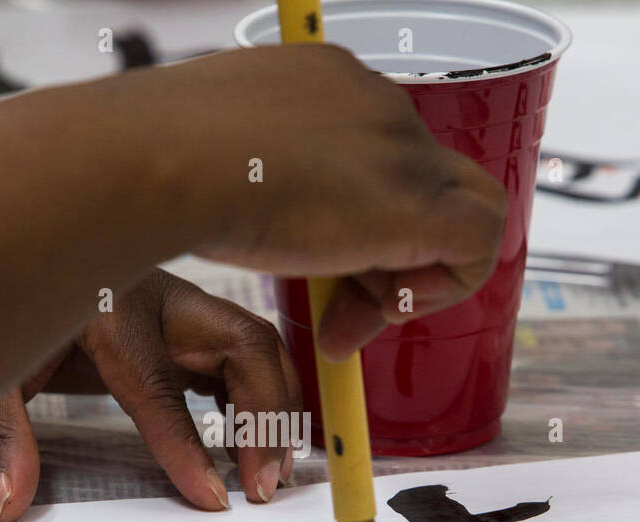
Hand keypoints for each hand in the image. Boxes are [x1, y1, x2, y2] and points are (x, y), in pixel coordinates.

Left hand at [0, 269, 300, 521]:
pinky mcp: (182, 318)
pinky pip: (240, 351)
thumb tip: (9, 503)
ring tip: (270, 470)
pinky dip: (259, 393)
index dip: (187, 445)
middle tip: (263, 486)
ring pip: (254, 344)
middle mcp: (154, 295)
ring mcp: (176, 302)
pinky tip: (251, 439)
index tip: (210, 498)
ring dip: (275, 405)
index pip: (158, 383)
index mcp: (104, 305)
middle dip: (266, 415)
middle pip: (241, 344)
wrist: (3, 254)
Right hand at [149, 45, 507, 359]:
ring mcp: (401, 149)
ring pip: (456, 212)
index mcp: (323, 85)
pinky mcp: (417, 202)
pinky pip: (480, 240)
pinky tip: (384, 311)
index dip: (352, 225)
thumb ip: (246, 178)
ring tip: (355, 319)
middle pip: (413, 189)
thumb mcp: (209, 160)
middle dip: (381, 263)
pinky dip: (444, 288)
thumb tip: (255, 213)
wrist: (162, 162)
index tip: (314, 270)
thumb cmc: (159, 160)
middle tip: (339, 316)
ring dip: (409, 279)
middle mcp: (373, 104)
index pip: (371, 156)